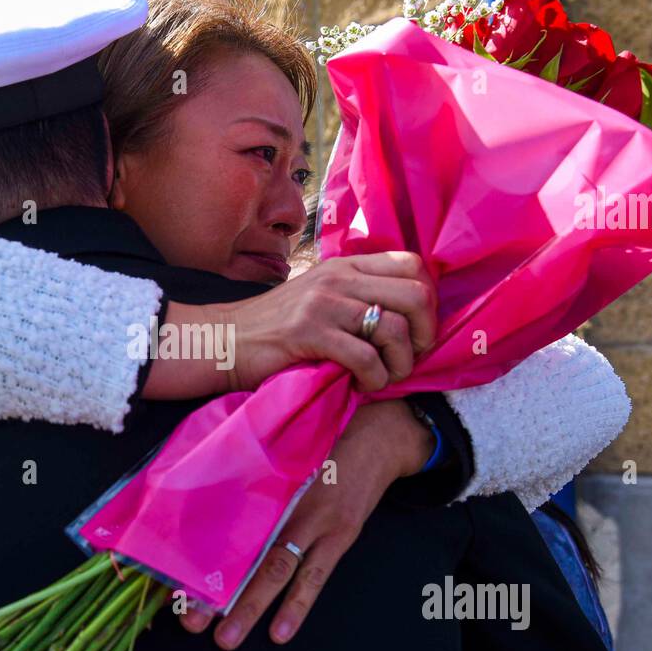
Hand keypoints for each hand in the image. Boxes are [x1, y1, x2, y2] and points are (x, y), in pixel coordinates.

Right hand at [146, 252, 435, 398]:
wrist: (225, 339)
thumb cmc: (275, 327)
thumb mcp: (319, 296)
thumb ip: (355, 294)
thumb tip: (403, 315)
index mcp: (345, 265)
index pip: (411, 265)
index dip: (426, 302)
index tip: (414, 332)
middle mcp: (339, 278)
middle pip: (415, 295)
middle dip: (423, 334)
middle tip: (407, 357)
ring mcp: (323, 303)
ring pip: (393, 329)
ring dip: (399, 363)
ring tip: (384, 377)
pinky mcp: (309, 333)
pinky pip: (365, 357)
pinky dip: (374, 379)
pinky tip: (362, 385)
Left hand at [179, 398, 433, 647]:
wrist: (381, 439)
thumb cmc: (326, 446)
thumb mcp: (287, 457)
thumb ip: (257, 483)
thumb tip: (218, 512)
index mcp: (267, 485)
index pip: (226, 527)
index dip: (201, 554)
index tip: (175, 581)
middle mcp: (287, 504)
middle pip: (243, 552)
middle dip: (216, 590)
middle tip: (189, 622)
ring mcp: (317, 522)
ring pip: (277, 571)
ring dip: (250, 607)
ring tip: (227, 638)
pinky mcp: (341, 535)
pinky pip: (315, 575)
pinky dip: (297, 605)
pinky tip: (281, 632)